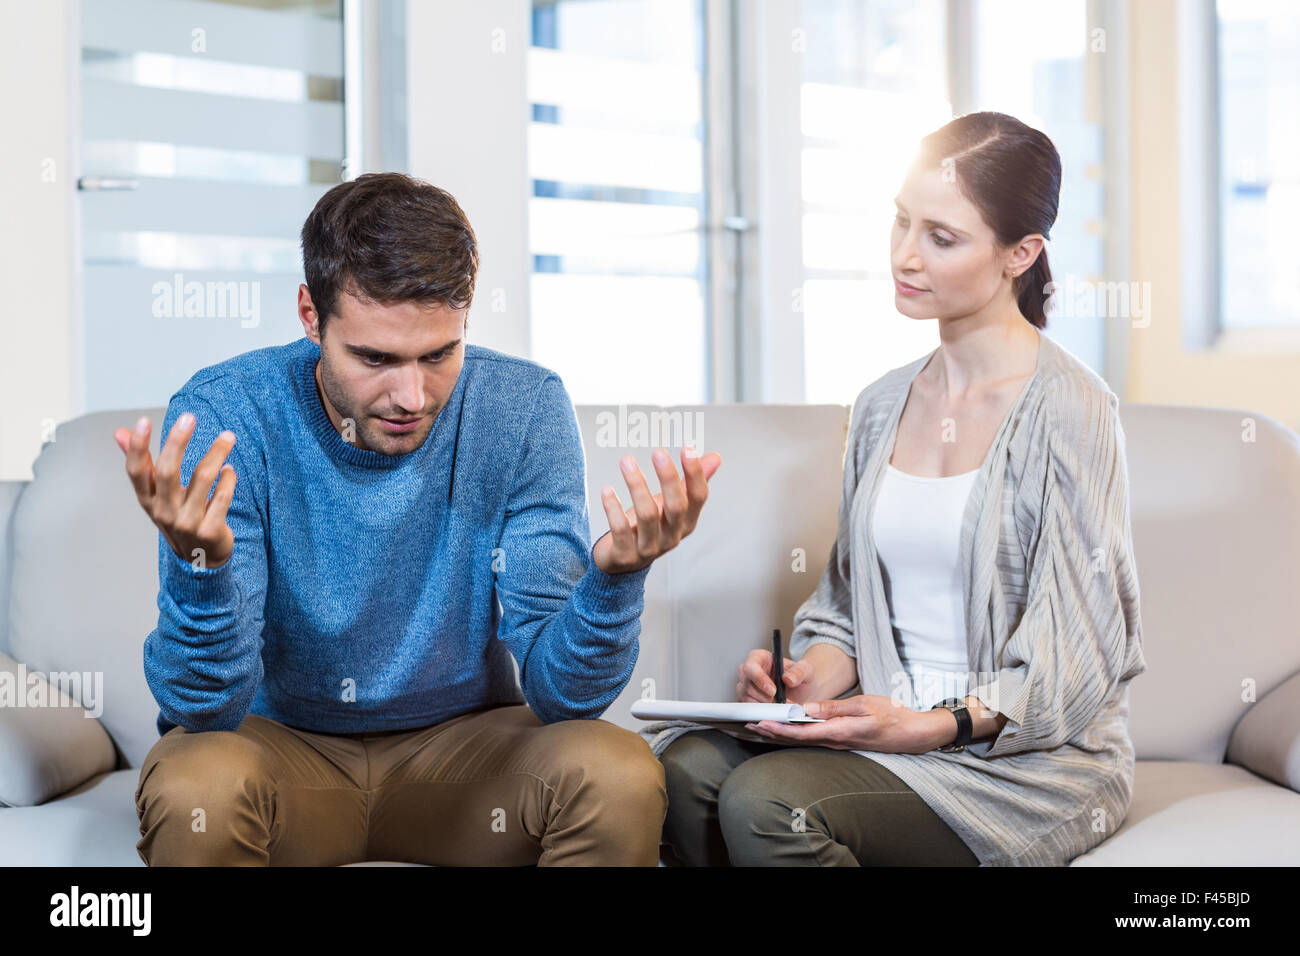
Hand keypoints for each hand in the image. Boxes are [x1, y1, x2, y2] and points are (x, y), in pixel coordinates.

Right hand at [114, 414, 238, 569]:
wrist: (200, 558)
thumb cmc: (177, 516)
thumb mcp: (156, 494)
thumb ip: (142, 464)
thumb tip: (120, 432)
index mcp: (148, 500)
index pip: (136, 471)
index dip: (137, 447)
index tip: (143, 420)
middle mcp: (163, 511)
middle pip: (167, 471)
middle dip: (177, 442)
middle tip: (189, 417)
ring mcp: (187, 523)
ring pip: (202, 480)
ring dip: (216, 454)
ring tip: (228, 436)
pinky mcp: (210, 531)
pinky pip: (222, 498)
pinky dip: (228, 479)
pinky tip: (230, 469)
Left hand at [592, 445, 720, 574]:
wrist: (622, 562)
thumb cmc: (648, 528)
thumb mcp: (670, 504)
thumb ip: (689, 483)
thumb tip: (715, 457)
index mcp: (686, 522)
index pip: (698, 497)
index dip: (696, 474)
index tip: (687, 449)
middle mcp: (672, 536)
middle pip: (677, 506)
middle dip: (669, 478)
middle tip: (658, 452)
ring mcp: (649, 548)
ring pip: (648, 515)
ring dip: (637, 485)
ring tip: (626, 461)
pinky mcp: (625, 555)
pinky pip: (621, 530)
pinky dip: (613, 508)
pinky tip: (607, 490)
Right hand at [736, 649, 815, 704]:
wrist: (803, 693)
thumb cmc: (801, 678)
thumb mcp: (806, 671)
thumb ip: (799, 672)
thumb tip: (788, 679)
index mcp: (760, 658)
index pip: (751, 666)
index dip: (759, 679)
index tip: (773, 691)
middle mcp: (750, 672)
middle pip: (747, 684)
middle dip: (764, 697)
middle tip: (781, 703)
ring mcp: (746, 687)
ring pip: (747, 698)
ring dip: (764, 706)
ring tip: (781, 707)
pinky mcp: (748, 701)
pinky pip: (749, 710)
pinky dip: (762, 713)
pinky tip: (775, 712)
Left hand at [743, 694, 940, 753]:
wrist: (914, 734)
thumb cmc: (893, 716)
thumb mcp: (865, 705)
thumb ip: (835, 708)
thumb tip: (808, 708)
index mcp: (841, 731)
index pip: (803, 731)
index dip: (779, 728)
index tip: (761, 723)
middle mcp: (836, 741)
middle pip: (798, 738)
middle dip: (773, 732)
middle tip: (749, 724)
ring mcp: (839, 743)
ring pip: (804, 739)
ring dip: (781, 733)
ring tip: (760, 726)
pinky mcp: (842, 741)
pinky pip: (813, 739)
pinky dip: (796, 734)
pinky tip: (787, 729)